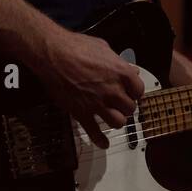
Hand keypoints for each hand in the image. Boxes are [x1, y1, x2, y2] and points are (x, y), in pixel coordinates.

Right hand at [37, 29, 144, 149]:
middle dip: (125, 106)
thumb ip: (119, 62)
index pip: (139, 90)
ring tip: (112, 116)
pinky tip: (103, 143)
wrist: (52, 54)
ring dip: (116, 120)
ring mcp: (97, 103)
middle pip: (130, 108)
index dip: (135, 92)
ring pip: (118, 122)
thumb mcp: (103, 48)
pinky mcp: (82, 112)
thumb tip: (130, 69)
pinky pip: (94, 132)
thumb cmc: (75, 47)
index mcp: (120, 73)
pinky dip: (100, 140)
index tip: (131, 93)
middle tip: (120, 104)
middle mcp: (112, 90)